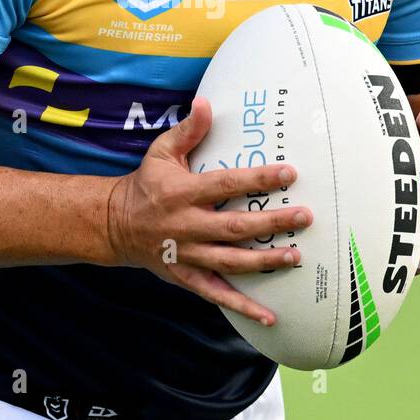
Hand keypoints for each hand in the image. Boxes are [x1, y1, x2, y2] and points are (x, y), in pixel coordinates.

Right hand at [106, 96, 313, 324]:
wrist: (114, 224)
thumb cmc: (146, 184)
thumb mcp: (161, 152)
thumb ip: (188, 131)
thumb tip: (207, 103)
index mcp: (183, 192)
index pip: (226, 185)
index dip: (258, 179)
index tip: (289, 174)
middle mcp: (187, 226)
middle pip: (235, 226)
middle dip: (272, 222)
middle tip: (305, 217)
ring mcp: (187, 255)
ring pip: (231, 262)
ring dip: (264, 261)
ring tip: (295, 256)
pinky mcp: (187, 277)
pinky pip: (217, 294)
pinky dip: (243, 307)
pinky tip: (270, 316)